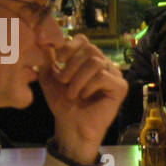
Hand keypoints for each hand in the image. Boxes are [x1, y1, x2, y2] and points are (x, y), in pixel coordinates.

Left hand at [38, 36, 127, 164]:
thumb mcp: (49, 78)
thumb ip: (47, 59)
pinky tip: (84, 95)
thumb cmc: (63, 104)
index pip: (83, 40)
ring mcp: (114, 75)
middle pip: (90, 49)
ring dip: (78, 78)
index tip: (57, 60)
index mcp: (88, 59)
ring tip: (72, 92)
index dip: (69, 47)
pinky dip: (89, 85)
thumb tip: (44, 42)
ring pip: (96, 62)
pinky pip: (104, 76)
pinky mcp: (120, 87)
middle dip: (72, 64)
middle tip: (62, 81)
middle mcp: (104, 64)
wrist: (71, 126)